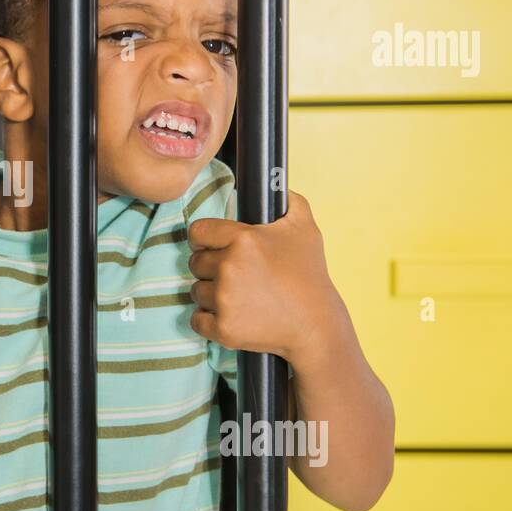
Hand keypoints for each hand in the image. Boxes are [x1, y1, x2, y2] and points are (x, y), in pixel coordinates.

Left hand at [187, 190, 342, 364]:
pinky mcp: (223, 328)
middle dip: (210, 267)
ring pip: (196, 290)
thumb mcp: (305, 229)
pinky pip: (197, 319)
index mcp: (244, 240)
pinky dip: (209, 319)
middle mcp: (229, 267)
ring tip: (239, 296)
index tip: (211, 246)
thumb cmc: (309, 276)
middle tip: (235, 275)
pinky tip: (232, 315)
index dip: (204, 239)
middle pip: (195, 262)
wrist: (316, 325)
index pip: (198, 231)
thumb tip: (276, 183)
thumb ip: (288, 201)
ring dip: (210, 293)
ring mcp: (224, 299)